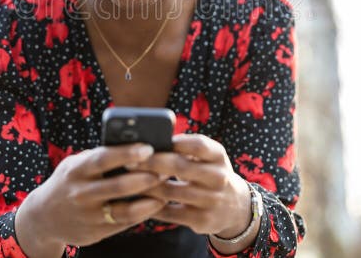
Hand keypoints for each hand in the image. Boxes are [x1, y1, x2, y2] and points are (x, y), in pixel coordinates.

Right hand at [15, 143, 166, 251]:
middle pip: (120, 185)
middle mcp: (81, 193)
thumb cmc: (68, 182)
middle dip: (147, 177)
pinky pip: (125, 223)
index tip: (149, 148)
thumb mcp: (75, 164)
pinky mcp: (96, 232)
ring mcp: (89, 215)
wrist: (42, 218)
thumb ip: (99, 156)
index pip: (104, 158)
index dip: (127, 153)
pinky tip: (155, 204)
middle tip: (166, 169)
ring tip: (166, 190)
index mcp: (76, 170)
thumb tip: (134, 144)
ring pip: (126, 209)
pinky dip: (143, 214)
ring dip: (150, 200)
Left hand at [133, 134, 252, 237]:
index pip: (198, 145)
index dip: (175, 142)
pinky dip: (151, 206)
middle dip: (152, 162)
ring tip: (127, 180)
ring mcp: (212, 200)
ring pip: (171, 192)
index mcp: (218, 156)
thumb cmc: (210, 173)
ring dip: (146, 186)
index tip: (152, 141)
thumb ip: (186, 147)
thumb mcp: (208, 157)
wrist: (234, 206)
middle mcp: (219, 177)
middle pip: (181, 167)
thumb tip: (151, 140)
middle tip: (129, 160)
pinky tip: (137, 201)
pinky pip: (170, 213)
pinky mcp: (203, 220)